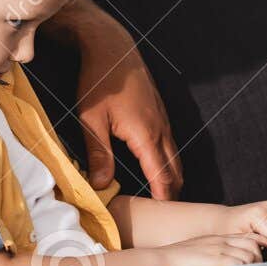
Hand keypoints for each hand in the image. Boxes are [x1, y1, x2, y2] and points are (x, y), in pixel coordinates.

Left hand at [69, 3, 183, 199]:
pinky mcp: (159, 112)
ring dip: (171, 178)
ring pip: (175, 157)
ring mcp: (163, 120)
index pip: (162, 177)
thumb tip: (102, 185)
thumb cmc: (99, 81)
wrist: (111, 46)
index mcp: (146, 135)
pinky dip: (168, 162)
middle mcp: (161, 129)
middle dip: (171, 193)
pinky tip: (157, 167)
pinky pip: (170, 144)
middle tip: (164, 216)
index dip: (163, 199)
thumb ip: (98, 155)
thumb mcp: (91, 120)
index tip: (163, 219)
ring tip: (162, 197)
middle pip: (175, 170)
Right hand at [161, 233, 264, 265]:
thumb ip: (214, 257)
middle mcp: (222, 241)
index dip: (261, 240)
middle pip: (252, 245)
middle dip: (259, 259)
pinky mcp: (221, 260)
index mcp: (217, 238)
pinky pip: (242, 265)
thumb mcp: (198, 253)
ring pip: (250, 256)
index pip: (246, 235)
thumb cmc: (176, 262)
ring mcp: (222, 249)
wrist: (163, 261)